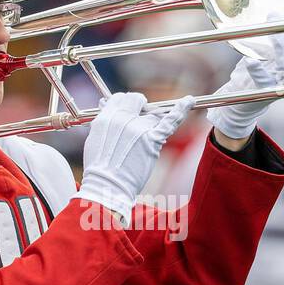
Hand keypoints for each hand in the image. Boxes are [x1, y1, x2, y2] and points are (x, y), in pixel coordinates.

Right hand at [77, 92, 193, 222]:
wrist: (107, 186)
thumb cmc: (100, 167)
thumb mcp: (94, 137)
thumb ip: (103, 119)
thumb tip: (105, 102)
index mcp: (106, 117)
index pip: (120, 98)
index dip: (125, 104)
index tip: (129, 111)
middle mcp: (123, 119)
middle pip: (136, 100)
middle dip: (140, 105)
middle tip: (141, 115)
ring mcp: (138, 128)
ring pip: (152, 114)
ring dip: (151, 122)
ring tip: (144, 139)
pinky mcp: (152, 140)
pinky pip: (170, 121)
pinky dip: (181, 110)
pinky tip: (189, 101)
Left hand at [207, 9, 283, 140]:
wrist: (241, 104)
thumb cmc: (252, 75)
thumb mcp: (265, 54)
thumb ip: (270, 38)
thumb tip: (268, 13)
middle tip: (273, 15)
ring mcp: (282, 85)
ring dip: (279, 43)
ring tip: (268, 29)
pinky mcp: (266, 95)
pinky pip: (265, 82)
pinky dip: (258, 70)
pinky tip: (250, 61)